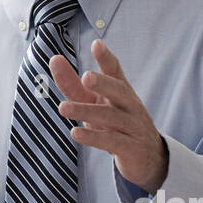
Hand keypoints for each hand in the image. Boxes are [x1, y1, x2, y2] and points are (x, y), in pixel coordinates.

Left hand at [50, 39, 168, 192]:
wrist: (148, 157)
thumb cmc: (115, 122)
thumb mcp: (94, 102)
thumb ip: (73, 83)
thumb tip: (54, 59)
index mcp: (121, 90)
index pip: (115, 71)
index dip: (106, 58)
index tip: (96, 45)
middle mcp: (130, 105)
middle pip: (118, 91)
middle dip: (103, 83)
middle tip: (86, 77)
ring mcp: (133, 126)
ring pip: (111, 117)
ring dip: (86, 111)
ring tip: (63, 107)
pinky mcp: (131, 148)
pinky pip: (112, 141)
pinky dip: (94, 137)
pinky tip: (75, 133)